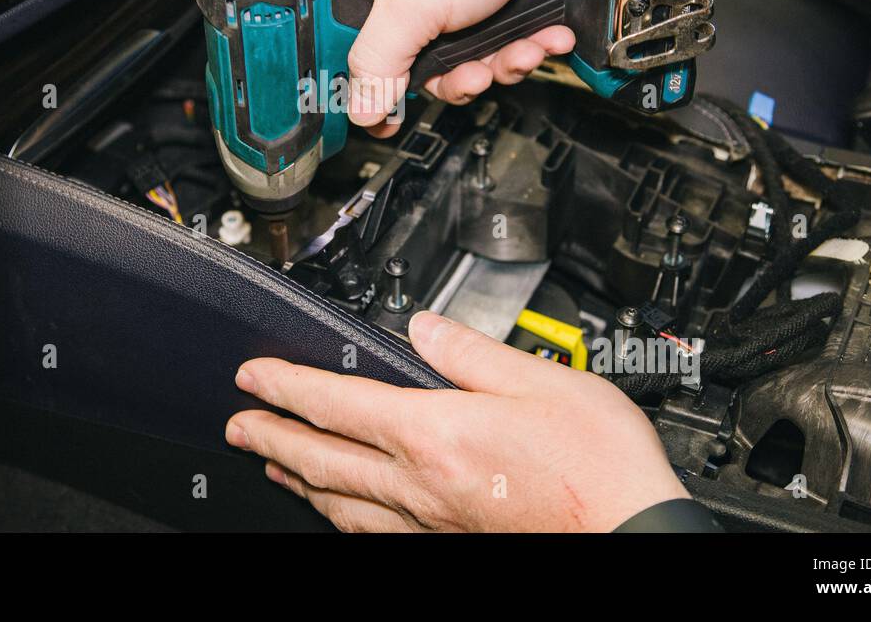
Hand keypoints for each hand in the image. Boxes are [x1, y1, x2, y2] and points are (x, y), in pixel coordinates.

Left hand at [225, 310, 686, 531]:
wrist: (634, 533)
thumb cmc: (599, 467)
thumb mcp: (543, 382)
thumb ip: (472, 352)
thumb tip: (423, 327)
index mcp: (437, 433)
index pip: (335, 404)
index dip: (284, 386)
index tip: (252, 376)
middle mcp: (421, 484)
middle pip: (321, 459)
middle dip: (271, 436)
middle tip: (237, 424)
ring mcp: (432, 522)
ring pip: (340, 502)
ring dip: (297, 478)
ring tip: (273, 466)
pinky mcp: (449, 543)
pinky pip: (374, 532)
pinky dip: (341, 516)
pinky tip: (339, 513)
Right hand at [329, 0, 581, 136]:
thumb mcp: (413, 4)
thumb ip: (379, 63)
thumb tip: (359, 107)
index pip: (337, 41)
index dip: (361, 84)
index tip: (385, 114)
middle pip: (402, 59)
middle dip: (450, 75)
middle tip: (472, 76)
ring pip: (452, 55)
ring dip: (491, 64)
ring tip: (517, 53)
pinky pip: (487, 39)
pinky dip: (517, 45)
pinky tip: (540, 38)